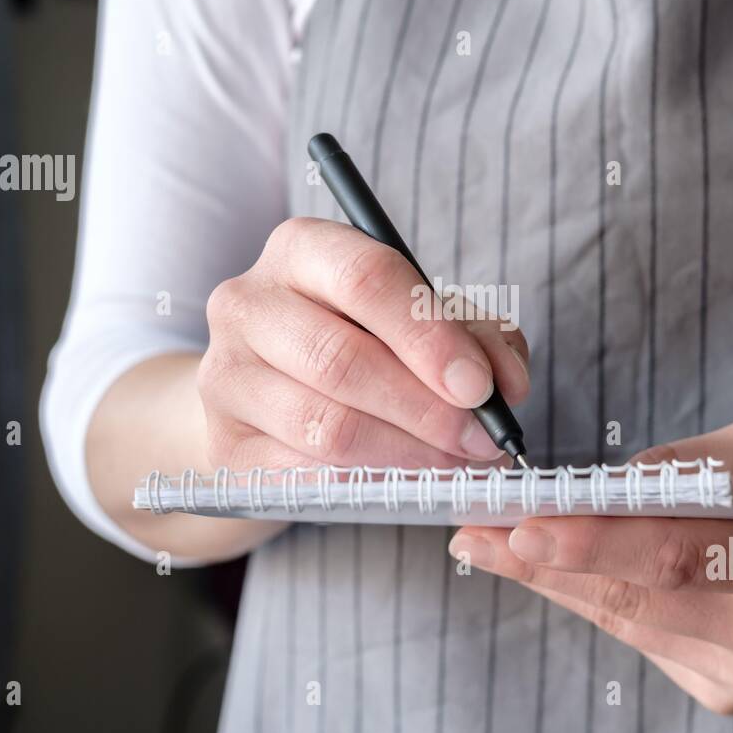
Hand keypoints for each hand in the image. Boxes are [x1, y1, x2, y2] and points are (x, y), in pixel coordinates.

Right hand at [199, 217, 529, 470]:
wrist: (272, 391)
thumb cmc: (361, 339)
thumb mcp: (422, 319)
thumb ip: (476, 337)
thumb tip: (506, 385)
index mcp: (301, 249)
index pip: (366, 278)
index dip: (430, 336)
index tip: (480, 387)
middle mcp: (248, 303)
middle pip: (342, 359)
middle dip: (426, 408)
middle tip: (480, 440)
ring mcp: (226, 376)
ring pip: (325, 426)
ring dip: (406, 454)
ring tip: (453, 463)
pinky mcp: (225, 446)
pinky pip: (306, 475)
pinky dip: (370, 483)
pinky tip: (407, 482)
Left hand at [448, 418, 732, 714]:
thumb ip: (684, 466)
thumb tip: (598, 489)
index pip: (677, 556)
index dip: (595, 543)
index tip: (521, 526)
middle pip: (633, 595)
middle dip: (542, 560)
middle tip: (472, 528)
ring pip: (623, 618)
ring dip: (552, 578)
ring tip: (490, 541)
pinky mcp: (723, 688)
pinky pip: (638, 634)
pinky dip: (594, 594)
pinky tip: (557, 564)